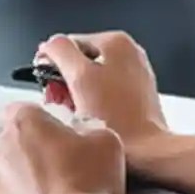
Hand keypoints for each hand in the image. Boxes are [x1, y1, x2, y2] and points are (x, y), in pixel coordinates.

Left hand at [0, 103, 125, 193]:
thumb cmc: (86, 183)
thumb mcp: (107, 142)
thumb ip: (90, 129)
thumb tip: (83, 134)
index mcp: (23, 121)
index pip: (23, 110)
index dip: (44, 121)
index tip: (62, 134)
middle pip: (16, 139)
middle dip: (36, 148)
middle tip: (67, 165)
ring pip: (11, 168)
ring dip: (29, 175)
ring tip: (60, 193)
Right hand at [36, 31, 170, 160]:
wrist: (146, 151)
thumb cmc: (117, 118)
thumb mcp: (79, 76)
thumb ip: (59, 50)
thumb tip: (48, 44)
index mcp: (116, 42)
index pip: (66, 44)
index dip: (52, 65)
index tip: (50, 86)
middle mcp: (128, 54)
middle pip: (78, 60)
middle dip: (64, 81)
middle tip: (62, 101)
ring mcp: (133, 74)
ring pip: (88, 77)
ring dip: (74, 93)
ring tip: (75, 112)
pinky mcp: (134, 95)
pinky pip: (100, 91)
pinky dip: (89, 102)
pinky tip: (88, 117)